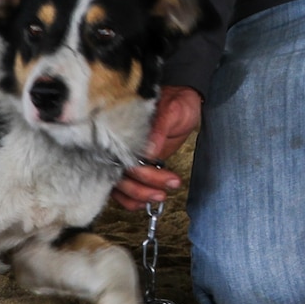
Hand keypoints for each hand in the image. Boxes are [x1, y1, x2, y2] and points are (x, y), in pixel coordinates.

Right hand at [113, 85, 199, 210]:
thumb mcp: (172, 110)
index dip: (140, 170)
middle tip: (166, 188)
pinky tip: (144, 202)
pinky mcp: (132, 165)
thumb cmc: (177, 102)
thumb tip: (149, 152)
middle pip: (120, 173)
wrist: (185, 101)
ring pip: (119, 184)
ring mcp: (124, 156)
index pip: (122, 155)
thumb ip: (159, 129)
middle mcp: (120, 144)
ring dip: (138, 195)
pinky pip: (122, 188)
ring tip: (160, 197)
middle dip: (143, 187)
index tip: (162, 174)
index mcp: (124, 128)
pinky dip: (130, 199)